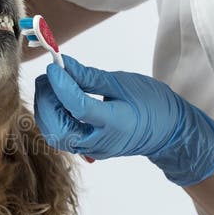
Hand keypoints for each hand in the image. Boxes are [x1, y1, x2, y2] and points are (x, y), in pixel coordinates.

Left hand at [34, 54, 213, 186]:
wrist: (167, 132)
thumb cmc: (151, 104)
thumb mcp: (122, 84)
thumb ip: (90, 77)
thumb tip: (64, 65)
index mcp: (116, 124)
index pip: (79, 108)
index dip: (62, 86)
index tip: (53, 67)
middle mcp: (100, 142)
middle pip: (60, 128)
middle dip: (46, 101)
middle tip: (48, 76)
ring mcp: (92, 150)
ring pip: (55, 135)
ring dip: (46, 109)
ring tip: (50, 85)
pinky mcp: (87, 150)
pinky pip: (61, 136)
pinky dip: (52, 117)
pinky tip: (57, 99)